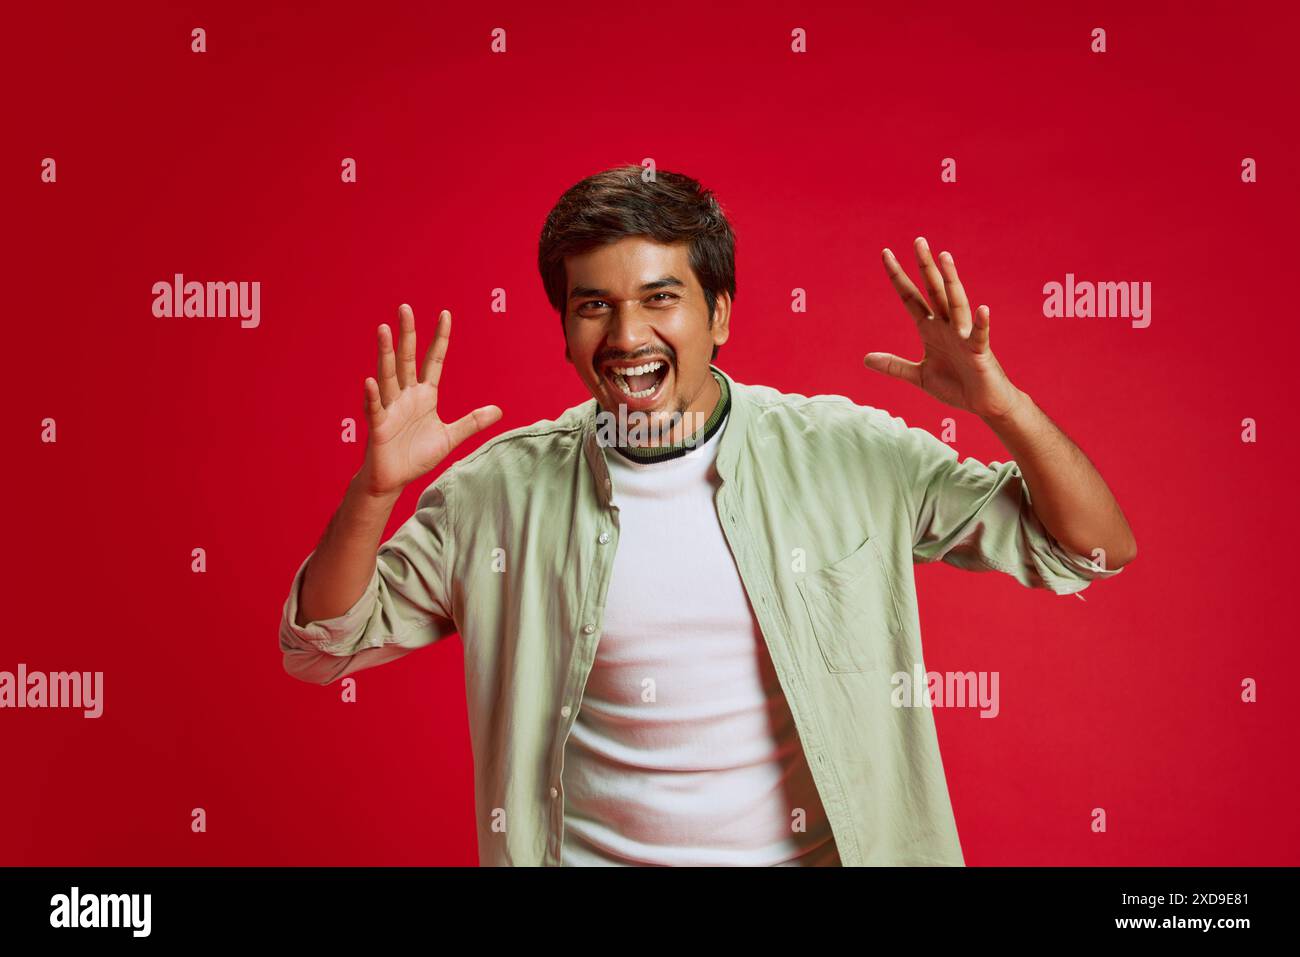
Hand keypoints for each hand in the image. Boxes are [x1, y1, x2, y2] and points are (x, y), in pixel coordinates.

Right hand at [358, 304, 502, 496]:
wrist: (394, 479)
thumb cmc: (416, 456)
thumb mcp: (450, 437)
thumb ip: (472, 423)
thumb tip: (499, 410)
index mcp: (425, 395)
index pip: (434, 361)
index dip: (440, 338)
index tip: (445, 314)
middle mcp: (406, 396)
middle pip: (407, 359)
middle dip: (407, 334)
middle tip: (405, 308)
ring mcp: (390, 408)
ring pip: (388, 376)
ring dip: (385, 354)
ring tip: (383, 330)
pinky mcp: (378, 426)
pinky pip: (375, 407)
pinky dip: (372, 395)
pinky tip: (370, 381)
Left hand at [865, 237, 1023, 419]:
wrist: (983, 403)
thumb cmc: (956, 386)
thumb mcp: (919, 376)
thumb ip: (894, 366)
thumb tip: (866, 359)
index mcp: (930, 329)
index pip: (910, 298)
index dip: (898, 277)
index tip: (885, 254)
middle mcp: (947, 326)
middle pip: (934, 291)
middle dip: (925, 267)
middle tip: (918, 241)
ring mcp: (964, 336)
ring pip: (956, 303)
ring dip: (951, 281)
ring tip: (945, 257)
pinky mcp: (979, 352)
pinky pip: (979, 335)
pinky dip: (980, 323)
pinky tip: (982, 309)